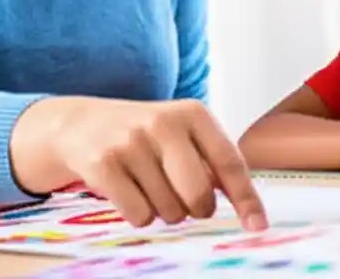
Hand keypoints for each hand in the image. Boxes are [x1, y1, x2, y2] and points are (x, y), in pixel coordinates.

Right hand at [15, 97, 267, 229]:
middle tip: (187, 202)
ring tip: (150, 187)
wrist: (81, 124)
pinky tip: (130, 192)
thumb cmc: (145, 136)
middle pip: (199, 194)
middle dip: (197, 209)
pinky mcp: (103, 163)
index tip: (258, 226)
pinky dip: (140, 215)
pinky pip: (139, 215)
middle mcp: (164, 122)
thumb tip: (250, 211)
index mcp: (193, 113)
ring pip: (169, 209)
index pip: (230, 162)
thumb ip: (215, 164)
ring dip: (165, 211)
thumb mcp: (183, 134)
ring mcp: (131, 141)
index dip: (246, 198)